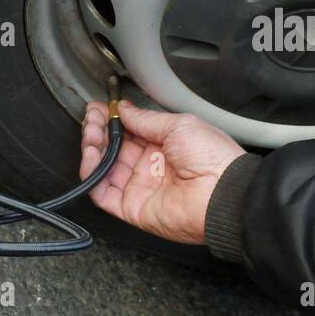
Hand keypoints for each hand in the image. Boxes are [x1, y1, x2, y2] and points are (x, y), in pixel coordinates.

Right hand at [80, 100, 245, 244]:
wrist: (224, 194)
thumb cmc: (213, 158)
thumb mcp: (179, 124)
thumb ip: (146, 119)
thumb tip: (124, 109)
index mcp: (164, 146)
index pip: (128, 131)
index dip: (111, 119)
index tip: (100, 108)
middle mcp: (149, 166)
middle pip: (112, 148)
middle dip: (98, 130)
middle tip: (92, 119)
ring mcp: (139, 187)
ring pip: (103, 168)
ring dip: (91, 149)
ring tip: (90, 134)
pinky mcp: (130, 207)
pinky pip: (101, 192)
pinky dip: (91, 175)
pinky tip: (90, 156)